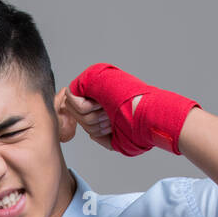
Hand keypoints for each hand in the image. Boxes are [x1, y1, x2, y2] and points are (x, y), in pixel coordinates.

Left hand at [67, 63, 199, 156]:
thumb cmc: (137, 123)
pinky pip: (73, 100)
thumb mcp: (117, 137)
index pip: (83, 122)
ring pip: (74, 110)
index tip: (110, 126)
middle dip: (92, 125)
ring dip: (92, 117)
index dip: (94, 129)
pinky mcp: (87, 79)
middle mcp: (96, 94)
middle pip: (76, 117)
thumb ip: (103, 137)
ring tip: (108, 110)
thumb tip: (91, 135)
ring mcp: (91, 85)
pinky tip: (102, 103)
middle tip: (109, 118)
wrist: (145, 112)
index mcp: (104, 105)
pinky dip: (88, 108)